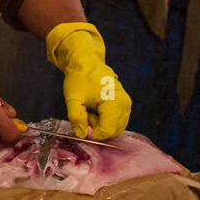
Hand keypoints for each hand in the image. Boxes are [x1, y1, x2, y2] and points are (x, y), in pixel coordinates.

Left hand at [45, 22, 131, 139]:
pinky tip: (97, 109)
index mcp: (114, 101)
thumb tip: (82, 135)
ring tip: (91, 110)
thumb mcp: (73, 99)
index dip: (93, 132)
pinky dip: (105, 121)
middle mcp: (125, 104)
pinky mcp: (126, 106)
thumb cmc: (80, 79)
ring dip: (101, 125)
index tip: (83, 121)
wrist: (87, 64)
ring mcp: (127, 105)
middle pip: (113, 132)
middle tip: (86, 113)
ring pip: (115, 129)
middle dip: (97, 128)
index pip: (107, 131)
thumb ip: (76, 118)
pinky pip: (116, 123)